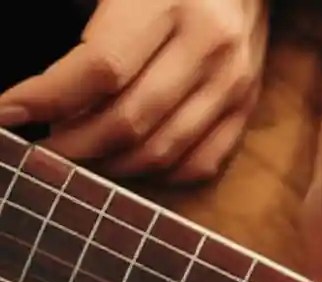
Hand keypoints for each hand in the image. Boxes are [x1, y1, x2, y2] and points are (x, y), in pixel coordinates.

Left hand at [0, 0, 267, 182]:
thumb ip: (87, 24)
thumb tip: (37, 87)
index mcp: (168, 4)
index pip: (101, 69)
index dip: (48, 98)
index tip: (7, 114)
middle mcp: (207, 47)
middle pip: (130, 119)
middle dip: (74, 144)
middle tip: (40, 149)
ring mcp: (234, 83)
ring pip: (163, 151)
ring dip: (111, 165)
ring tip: (79, 155)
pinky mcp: (248, 107)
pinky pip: (202, 162)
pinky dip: (160, 175)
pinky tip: (129, 161)